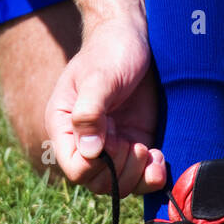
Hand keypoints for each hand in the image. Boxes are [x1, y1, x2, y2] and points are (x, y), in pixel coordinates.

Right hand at [45, 18, 166, 197]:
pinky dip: (152, 175)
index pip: (76, 169)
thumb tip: (90, 151)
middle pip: (99, 183)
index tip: (114, 141)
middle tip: (135, 144)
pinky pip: (141, 177)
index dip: (97, 166)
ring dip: (139, 175)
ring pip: (121, 185)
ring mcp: (111, 147)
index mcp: (65, 127)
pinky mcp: (134, 146)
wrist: (133, 37)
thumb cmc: (110, 51)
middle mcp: (85, 142)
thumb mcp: (98, 78)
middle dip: (121, 171)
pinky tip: (158, 156)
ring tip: (149, 150)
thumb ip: (89, 113)